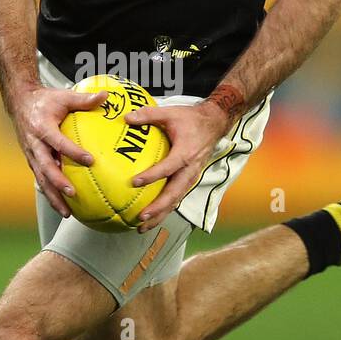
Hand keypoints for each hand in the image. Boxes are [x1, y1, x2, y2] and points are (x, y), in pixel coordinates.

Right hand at [10, 86, 106, 217]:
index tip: (90, 160)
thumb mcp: (64, 96)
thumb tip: (105, 96)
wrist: (19, 103)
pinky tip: (64, 207)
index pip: (58, 142)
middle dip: (58, 182)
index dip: (73, 152)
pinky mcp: (32, 161)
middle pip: (45, 167)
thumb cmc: (45, 100)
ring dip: (53, 196)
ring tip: (67, 212)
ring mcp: (31, 155)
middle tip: (73, 194)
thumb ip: (84, 99)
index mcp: (42, 128)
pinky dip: (51, 194)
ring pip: (41, 179)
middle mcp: (34, 144)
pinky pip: (41, 180)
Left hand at [124, 101, 231, 232]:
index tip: (135, 182)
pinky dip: (164, 210)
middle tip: (141, 218)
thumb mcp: (171, 112)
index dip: (153, 176)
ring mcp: (191, 177)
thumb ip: (149, 114)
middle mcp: (190, 170)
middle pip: (174, 194)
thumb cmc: (191, 119)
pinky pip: (176, 198)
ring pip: (175, 200)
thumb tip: (127, 118)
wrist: (214, 124)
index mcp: (186, 153)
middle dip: (158, 208)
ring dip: (160, 215)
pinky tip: (150, 218)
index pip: (168, 167)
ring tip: (142, 227)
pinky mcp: (188, 180)